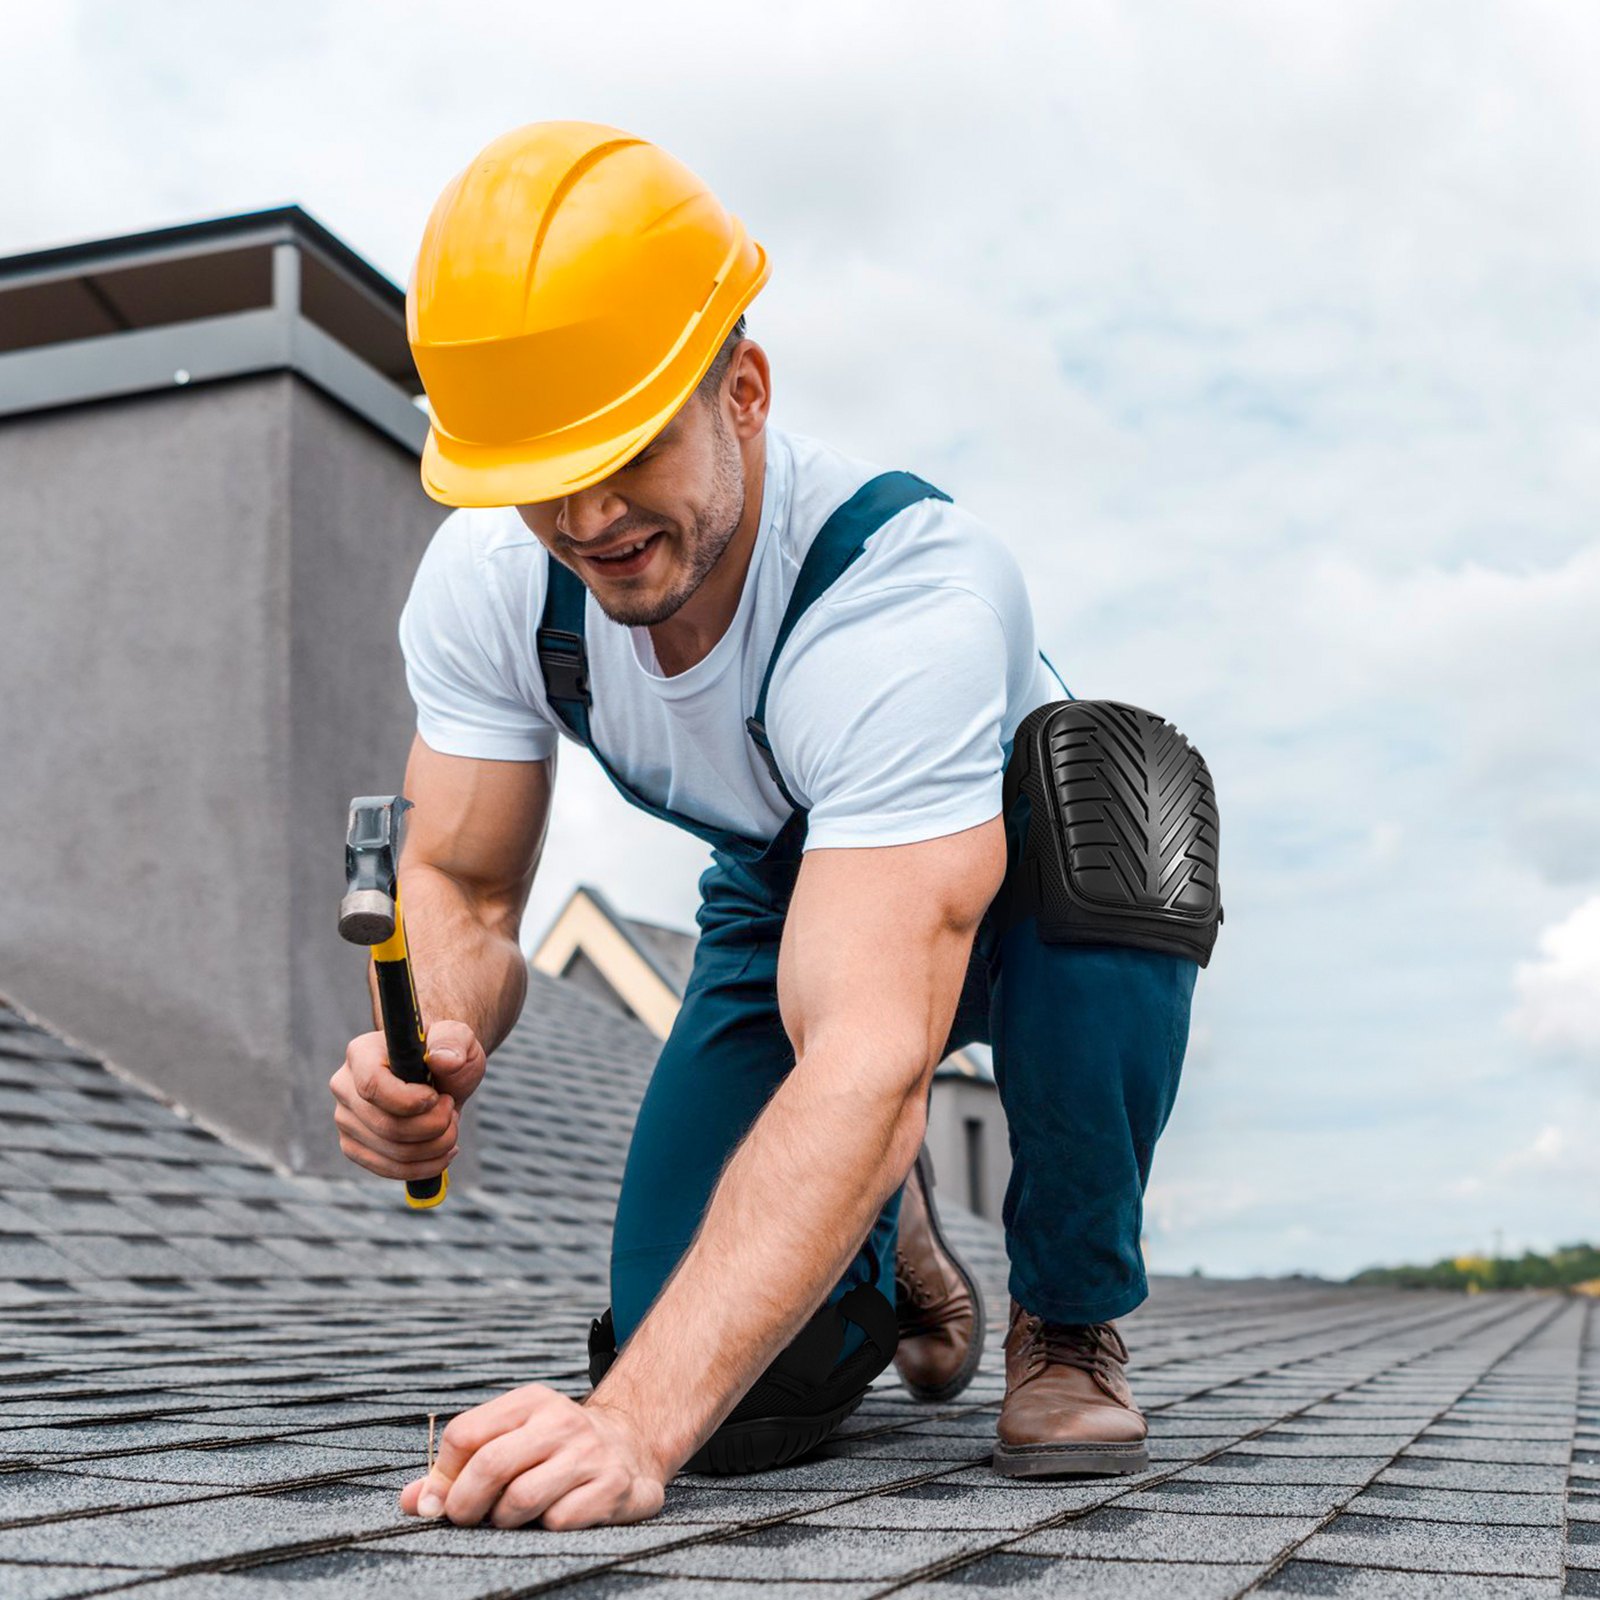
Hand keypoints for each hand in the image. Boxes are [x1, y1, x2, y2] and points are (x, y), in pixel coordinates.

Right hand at [328, 1020, 485, 1180]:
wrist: (437, 1074)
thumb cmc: (444, 1051)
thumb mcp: (457, 1038)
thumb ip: (453, 1042)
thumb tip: (444, 1060)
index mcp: (361, 1052)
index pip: (372, 1085)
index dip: (410, 1100)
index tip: (439, 1097)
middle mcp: (344, 1086)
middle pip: (386, 1125)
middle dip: (433, 1125)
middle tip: (452, 1109)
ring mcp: (345, 1119)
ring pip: (392, 1152)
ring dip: (435, 1145)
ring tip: (451, 1124)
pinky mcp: (354, 1146)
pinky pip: (388, 1169)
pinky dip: (425, 1165)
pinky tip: (444, 1148)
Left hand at [400, 1385, 666, 1528]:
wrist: (633, 1446)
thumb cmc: (555, 1449)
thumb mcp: (512, 1439)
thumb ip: (459, 1469)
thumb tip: (411, 1501)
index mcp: (531, 1402)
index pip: (465, 1434)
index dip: (444, 1476)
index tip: (444, 1499)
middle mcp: (561, 1421)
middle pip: (489, 1465)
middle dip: (465, 1506)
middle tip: (467, 1520)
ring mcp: (590, 1453)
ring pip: (520, 1499)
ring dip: (505, 1520)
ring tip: (511, 1518)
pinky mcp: (613, 1485)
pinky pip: (559, 1521)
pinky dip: (545, 1528)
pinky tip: (553, 1517)